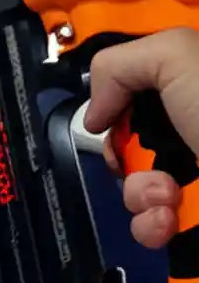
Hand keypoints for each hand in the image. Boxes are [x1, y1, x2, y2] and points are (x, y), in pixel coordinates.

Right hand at [85, 27, 198, 248]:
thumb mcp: (178, 54)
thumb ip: (120, 65)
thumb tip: (95, 117)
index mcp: (192, 94)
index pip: (136, 98)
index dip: (114, 110)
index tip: (109, 122)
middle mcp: (194, 135)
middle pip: (130, 146)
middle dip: (121, 157)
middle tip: (132, 161)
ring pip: (135, 191)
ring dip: (136, 195)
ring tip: (164, 196)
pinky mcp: (198, 223)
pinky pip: (152, 228)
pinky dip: (150, 226)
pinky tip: (166, 221)